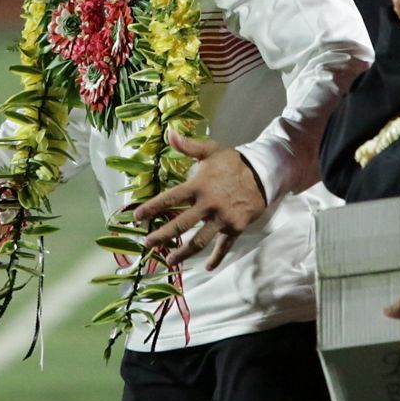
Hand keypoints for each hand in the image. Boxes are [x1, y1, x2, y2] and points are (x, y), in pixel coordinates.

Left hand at [134, 131, 267, 269]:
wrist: (263, 174)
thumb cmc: (233, 162)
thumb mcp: (211, 150)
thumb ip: (188, 145)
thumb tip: (169, 132)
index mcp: (199, 186)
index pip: (170, 199)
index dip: (152, 208)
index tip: (136, 217)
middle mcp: (208, 205)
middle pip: (181, 225)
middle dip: (162, 236)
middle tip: (147, 244)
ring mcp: (222, 219)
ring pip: (199, 241)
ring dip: (183, 253)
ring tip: (169, 261)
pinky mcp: (235, 228)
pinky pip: (224, 247)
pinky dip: (216, 258)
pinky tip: (207, 268)